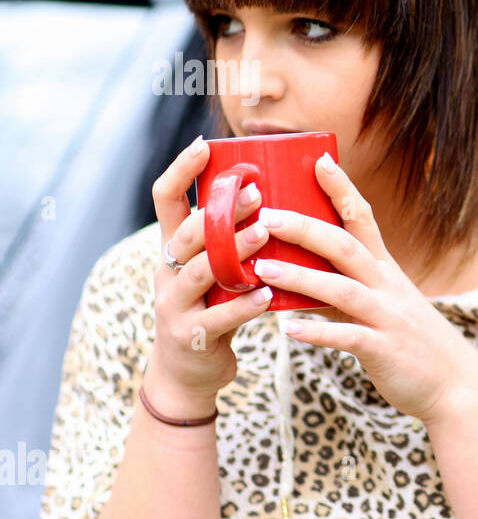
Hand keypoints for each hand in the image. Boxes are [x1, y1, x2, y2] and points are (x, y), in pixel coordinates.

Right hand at [150, 136, 273, 414]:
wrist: (188, 374)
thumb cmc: (211, 310)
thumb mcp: (213, 272)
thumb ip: (230, 242)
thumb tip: (272, 196)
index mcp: (172, 250)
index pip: (165, 200)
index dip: (180, 170)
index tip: (205, 144)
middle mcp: (166, 272)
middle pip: (186, 233)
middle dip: (219, 212)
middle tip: (257, 193)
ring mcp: (174, 305)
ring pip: (200, 272)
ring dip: (234, 251)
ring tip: (264, 235)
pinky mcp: (191, 336)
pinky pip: (218, 317)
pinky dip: (244, 305)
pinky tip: (268, 296)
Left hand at [251, 152, 477, 425]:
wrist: (454, 386)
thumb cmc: (413, 343)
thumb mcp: (386, 305)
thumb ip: (345, 288)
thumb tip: (299, 277)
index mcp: (387, 270)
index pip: (364, 218)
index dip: (342, 188)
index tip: (318, 159)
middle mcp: (388, 286)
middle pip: (345, 246)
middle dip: (305, 228)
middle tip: (265, 216)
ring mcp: (387, 317)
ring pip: (341, 289)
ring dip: (301, 278)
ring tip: (262, 269)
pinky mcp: (384, 349)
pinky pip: (348, 338)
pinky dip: (319, 333)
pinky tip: (289, 331)